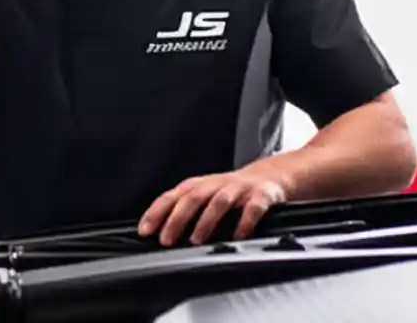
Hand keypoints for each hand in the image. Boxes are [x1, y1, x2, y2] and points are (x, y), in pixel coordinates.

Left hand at [137, 166, 287, 246]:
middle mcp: (216, 185)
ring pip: (219, 202)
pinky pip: (253, 207)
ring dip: (206, 221)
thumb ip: (185, 210)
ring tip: (196, 240)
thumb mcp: (206, 196)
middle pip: (192, 198)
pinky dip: (245, 221)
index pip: (172, 196)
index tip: (144, 230)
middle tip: (166, 239)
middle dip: (176, 219)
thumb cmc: (232, 191)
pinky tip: (238, 235)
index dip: (156, 212)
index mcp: (200, 185)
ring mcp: (239, 189)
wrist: (271, 176)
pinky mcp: (262, 195)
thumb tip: (159, 232)